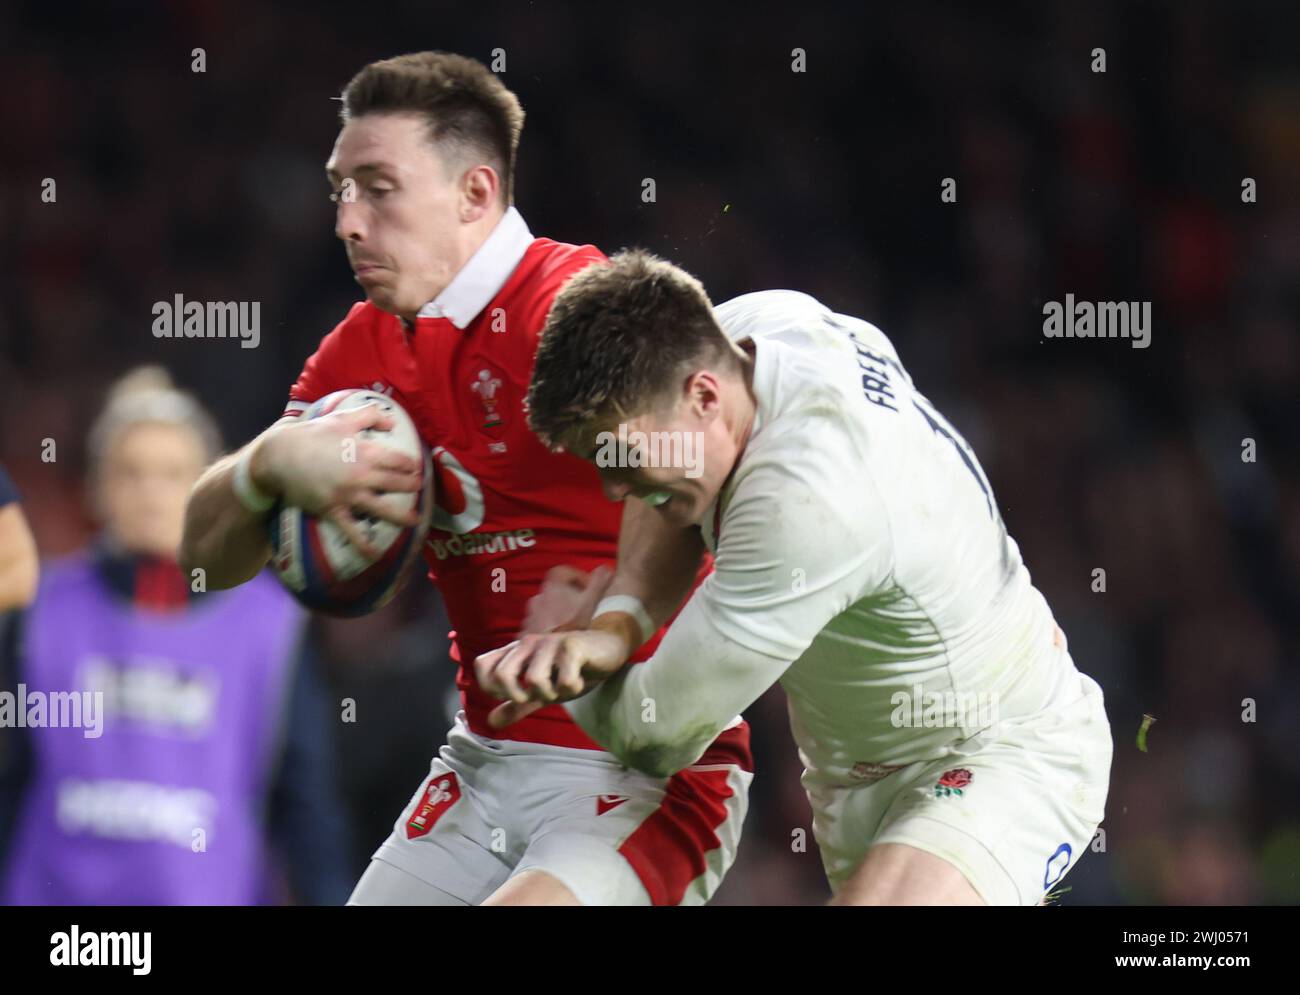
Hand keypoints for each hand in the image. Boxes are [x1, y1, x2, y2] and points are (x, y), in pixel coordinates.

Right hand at [253, 403, 422, 555]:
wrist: (281, 455)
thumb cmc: (313, 434)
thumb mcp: (343, 418)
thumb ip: (370, 416)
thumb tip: (392, 420)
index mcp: (366, 452)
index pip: (398, 460)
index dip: (410, 464)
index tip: (416, 468)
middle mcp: (362, 475)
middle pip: (396, 483)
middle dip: (411, 486)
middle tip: (419, 488)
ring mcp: (349, 495)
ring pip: (382, 508)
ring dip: (402, 516)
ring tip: (415, 521)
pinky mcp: (334, 510)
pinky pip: (352, 531)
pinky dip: (364, 544)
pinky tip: (375, 555)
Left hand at [475, 629, 630, 728]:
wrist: (608, 647)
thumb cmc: (572, 669)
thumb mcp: (542, 691)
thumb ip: (517, 706)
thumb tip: (491, 722)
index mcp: (517, 651)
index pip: (483, 665)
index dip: (491, 687)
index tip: (514, 696)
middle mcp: (529, 643)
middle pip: (502, 676)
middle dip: (518, 696)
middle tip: (537, 697)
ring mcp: (550, 643)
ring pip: (533, 680)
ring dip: (549, 694)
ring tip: (560, 689)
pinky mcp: (572, 647)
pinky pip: (564, 680)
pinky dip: (571, 689)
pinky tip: (578, 682)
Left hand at [521, 564, 614, 634]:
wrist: (556, 659)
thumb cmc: (577, 627)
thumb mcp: (594, 601)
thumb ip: (599, 581)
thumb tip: (605, 569)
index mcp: (552, 586)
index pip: (563, 572)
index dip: (578, 577)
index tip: (589, 588)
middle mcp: (537, 599)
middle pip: (554, 592)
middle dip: (568, 598)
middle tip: (583, 610)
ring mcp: (530, 618)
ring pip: (546, 610)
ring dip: (558, 614)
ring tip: (573, 628)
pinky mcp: (526, 637)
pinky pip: (538, 627)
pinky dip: (548, 629)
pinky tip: (560, 640)